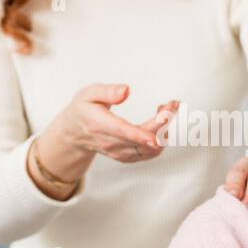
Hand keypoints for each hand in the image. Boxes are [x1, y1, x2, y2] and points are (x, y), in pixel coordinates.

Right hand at [46, 84, 177, 167]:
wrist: (74, 133)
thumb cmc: (83, 109)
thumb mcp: (88, 94)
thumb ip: (107, 91)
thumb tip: (126, 90)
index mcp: (99, 125)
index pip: (122, 131)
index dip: (140, 134)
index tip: (155, 134)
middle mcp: (111, 142)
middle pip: (142, 140)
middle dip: (163, 122)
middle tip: (172, 104)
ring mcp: (120, 152)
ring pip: (150, 149)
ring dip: (165, 130)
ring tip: (168, 109)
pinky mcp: (128, 156)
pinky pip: (150, 153)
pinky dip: (162, 138)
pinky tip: (162, 121)